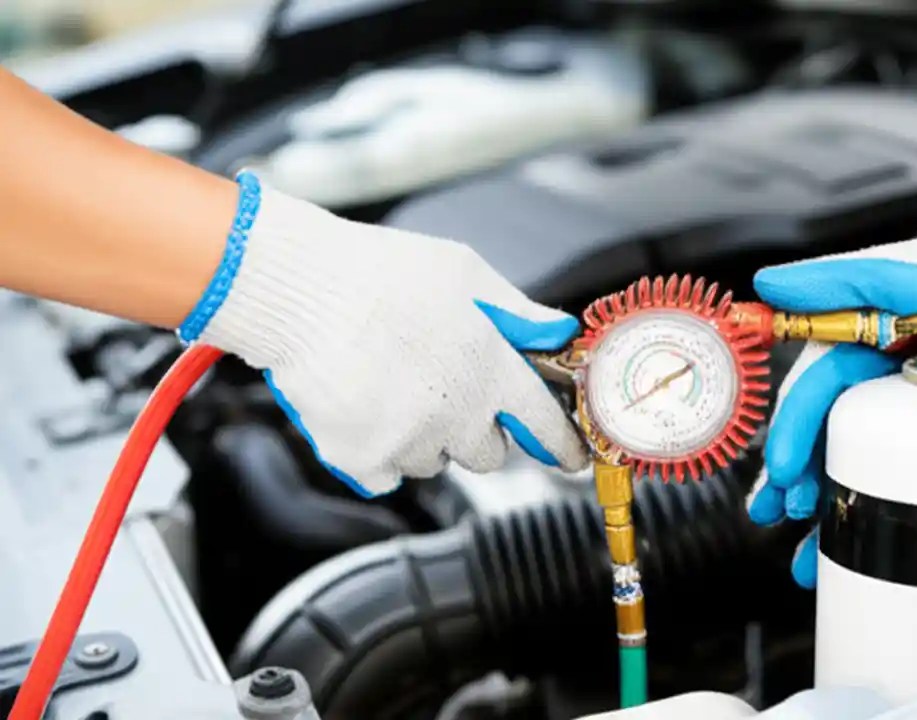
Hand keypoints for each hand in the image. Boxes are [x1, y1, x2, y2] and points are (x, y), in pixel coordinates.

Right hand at [179, 172, 588, 496]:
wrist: (300, 290)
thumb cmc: (380, 274)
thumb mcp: (466, 274)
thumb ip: (518, 314)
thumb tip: (559, 331)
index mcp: (492, 372)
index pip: (544, 425)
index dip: (561, 445)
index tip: (569, 457)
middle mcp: (458, 416)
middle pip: (488, 454)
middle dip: (475, 429)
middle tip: (444, 390)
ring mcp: (409, 442)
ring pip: (434, 462)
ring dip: (424, 438)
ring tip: (392, 386)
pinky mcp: (361, 459)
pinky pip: (385, 474)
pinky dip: (377, 452)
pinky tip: (364, 408)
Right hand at [746, 177, 916, 587]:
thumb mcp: (892, 274)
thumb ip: (828, 282)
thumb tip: (766, 287)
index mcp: (846, 348)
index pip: (810, 398)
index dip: (792, 434)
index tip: (782, 472)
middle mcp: (865, 385)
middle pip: (819, 441)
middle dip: (792, 485)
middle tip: (775, 515)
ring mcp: (896, 412)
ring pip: (851, 469)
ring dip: (825, 517)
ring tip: (807, 560)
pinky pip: (896, 479)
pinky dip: (875, 516)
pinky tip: (859, 551)